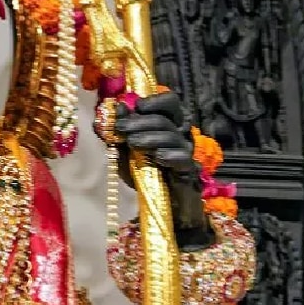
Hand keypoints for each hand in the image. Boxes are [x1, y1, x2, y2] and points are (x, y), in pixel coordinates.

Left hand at [113, 92, 214, 249]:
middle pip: (166, 118)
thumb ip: (118, 133)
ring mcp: (186, 151)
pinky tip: (157, 157)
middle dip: (141, 121)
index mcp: (166, 123)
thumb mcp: (124, 152)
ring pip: (172, 136)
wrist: (161, 204)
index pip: (170, 102)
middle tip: (121, 128)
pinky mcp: (189, 170)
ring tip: (132, 143)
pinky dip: (169, 155)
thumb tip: (113, 109)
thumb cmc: (144, 173)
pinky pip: (183, 158)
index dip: (155, 100)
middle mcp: (179, 133)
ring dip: (150, 137)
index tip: (136, 106)